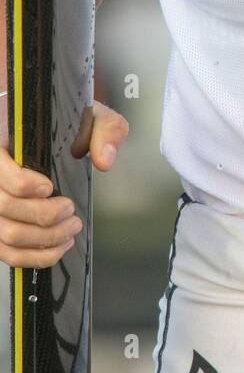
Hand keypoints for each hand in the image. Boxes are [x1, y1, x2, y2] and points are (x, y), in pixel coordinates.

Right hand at [0, 98, 128, 268]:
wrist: (52, 134)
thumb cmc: (67, 124)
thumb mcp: (90, 116)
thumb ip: (105, 129)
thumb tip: (104, 159)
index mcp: (4, 144)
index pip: (1, 173)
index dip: (24, 185)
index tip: (49, 187)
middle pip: (4, 207)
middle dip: (44, 216)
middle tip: (70, 210)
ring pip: (7, 235)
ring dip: (44, 238)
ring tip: (72, 227)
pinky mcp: (2, 226)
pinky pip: (8, 254)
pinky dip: (36, 256)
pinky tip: (59, 245)